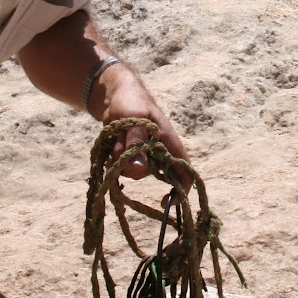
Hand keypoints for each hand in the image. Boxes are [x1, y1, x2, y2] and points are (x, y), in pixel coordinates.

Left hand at [91, 62, 190, 182]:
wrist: (114, 95)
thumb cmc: (131, 102)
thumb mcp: (134, 119)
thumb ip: (136, 142)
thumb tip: (138, 168)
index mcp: (169, 143)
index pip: (185, 172)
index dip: (181, 191)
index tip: (166, 202)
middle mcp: (160, 151)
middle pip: (155, 174)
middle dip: (137, 169)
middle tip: (123, 151)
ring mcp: (144, 153)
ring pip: (134, 171)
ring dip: (121, 161)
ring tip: (117, 138)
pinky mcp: (129, 154)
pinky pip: (122, 167)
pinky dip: (114, 159)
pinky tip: (112, 143)